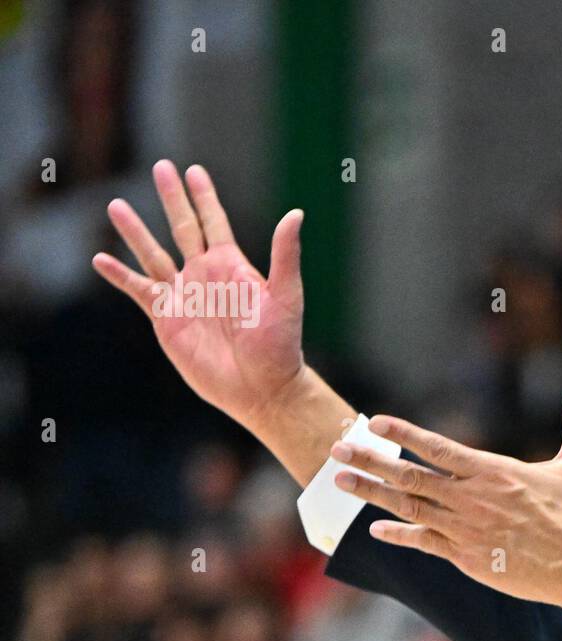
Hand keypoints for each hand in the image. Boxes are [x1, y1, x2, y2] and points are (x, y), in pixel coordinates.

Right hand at [92, 160, 306, 429]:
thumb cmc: (280, 345)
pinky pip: (139, 291)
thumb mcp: (285, 296)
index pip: (215, 222)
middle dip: (172, 199)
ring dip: (135, 231)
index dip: (204, 197)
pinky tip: (100, 259)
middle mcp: (205, 275)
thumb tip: (296, 214)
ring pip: (154, 254)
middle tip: (161, 166)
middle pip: (184, 228)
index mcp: (232, 266)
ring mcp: (184, 296)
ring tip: (116, 205)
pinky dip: (119, 275)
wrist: (261, 387)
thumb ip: (285, 255)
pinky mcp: (166, 319)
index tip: (194, 171)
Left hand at [330, 379, 561, 619]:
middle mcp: (472, 499)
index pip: (438, 447)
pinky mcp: (469, 559)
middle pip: (410, 475)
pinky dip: (399, 536)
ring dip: (372, 494)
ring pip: (409, 508)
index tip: (375, 422)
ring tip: (339, 482)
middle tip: (337, 448)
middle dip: (370, 460)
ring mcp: (466, 530)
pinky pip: (425, 544)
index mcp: (494, 472)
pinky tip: (376, 531)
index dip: (403, 434)